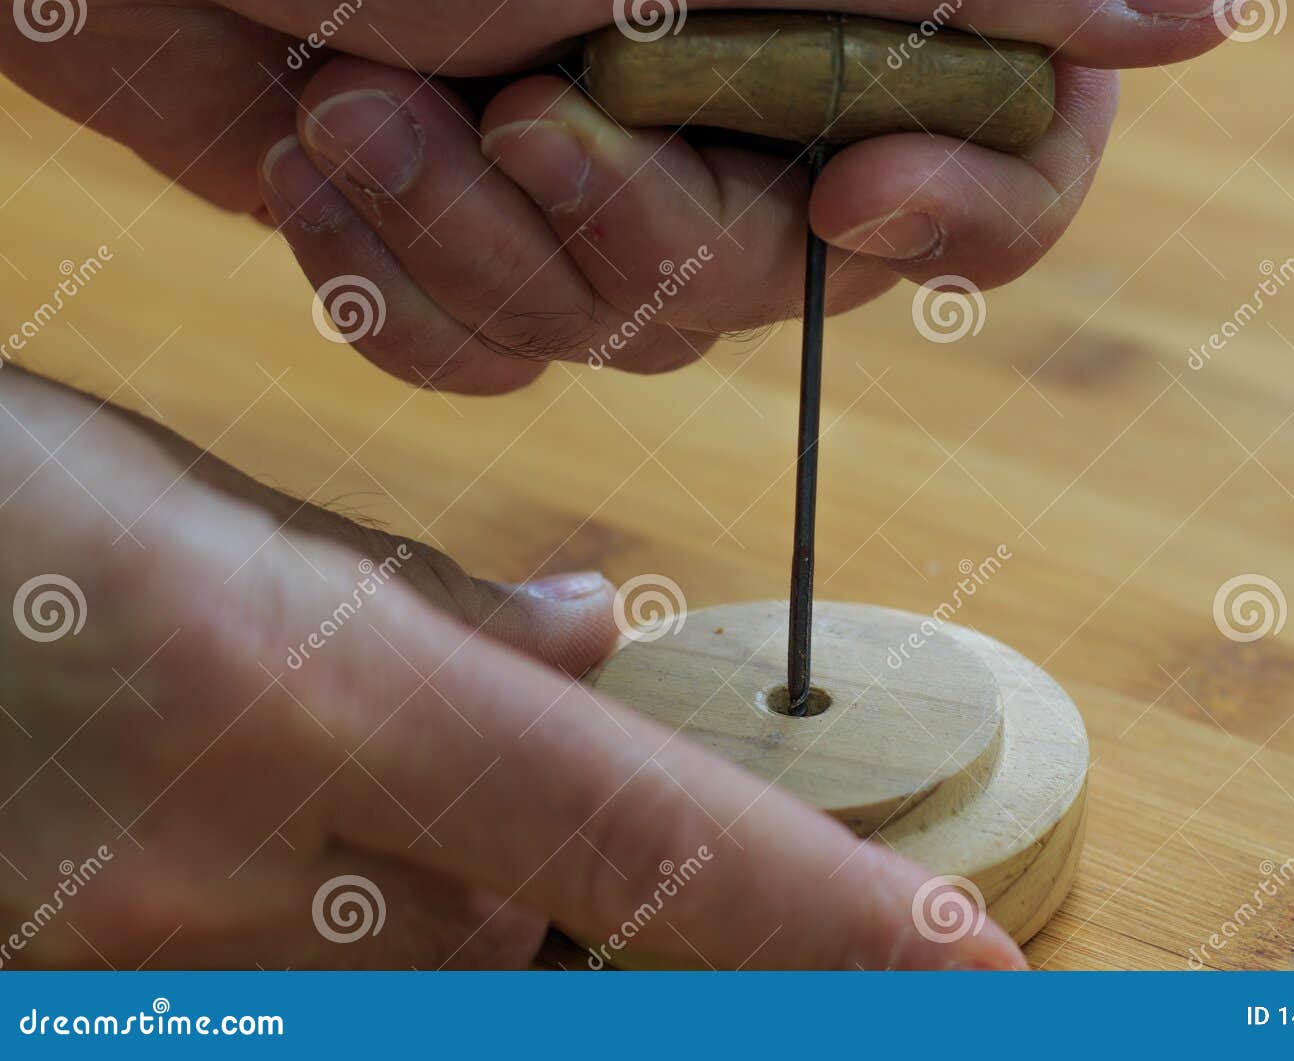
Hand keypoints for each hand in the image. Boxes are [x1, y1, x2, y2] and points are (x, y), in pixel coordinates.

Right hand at [0, 367, 1026, 968]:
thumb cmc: (4, 517)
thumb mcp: (219, 511)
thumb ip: (427, 600)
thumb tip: (593, 639)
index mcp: (319, 699)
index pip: (650, 837)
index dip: (828, 918)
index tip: (970, 969)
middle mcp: (258, 872)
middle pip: (544, 934)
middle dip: (572, 880)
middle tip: (473, 777)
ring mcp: (168, 972)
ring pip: (429, 970)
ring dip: (441, 895)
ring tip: (310, 773)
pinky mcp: (113, 1008)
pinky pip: (309, 992)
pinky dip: (346, 923)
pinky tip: (263, 828)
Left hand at [4, 0, 1248, 389]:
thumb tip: (1212, 2)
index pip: (1025, 133)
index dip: (972, 208)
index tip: (850, 192)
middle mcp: (732, 65)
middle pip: (802, 276)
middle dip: (642, 224)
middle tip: (520, 101)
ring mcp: (601, 153)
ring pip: (641, 331)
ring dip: (494, 248)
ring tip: (374, 107)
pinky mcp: (475, 230)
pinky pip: (509, 358)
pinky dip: (410, 292)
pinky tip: (331, 164)